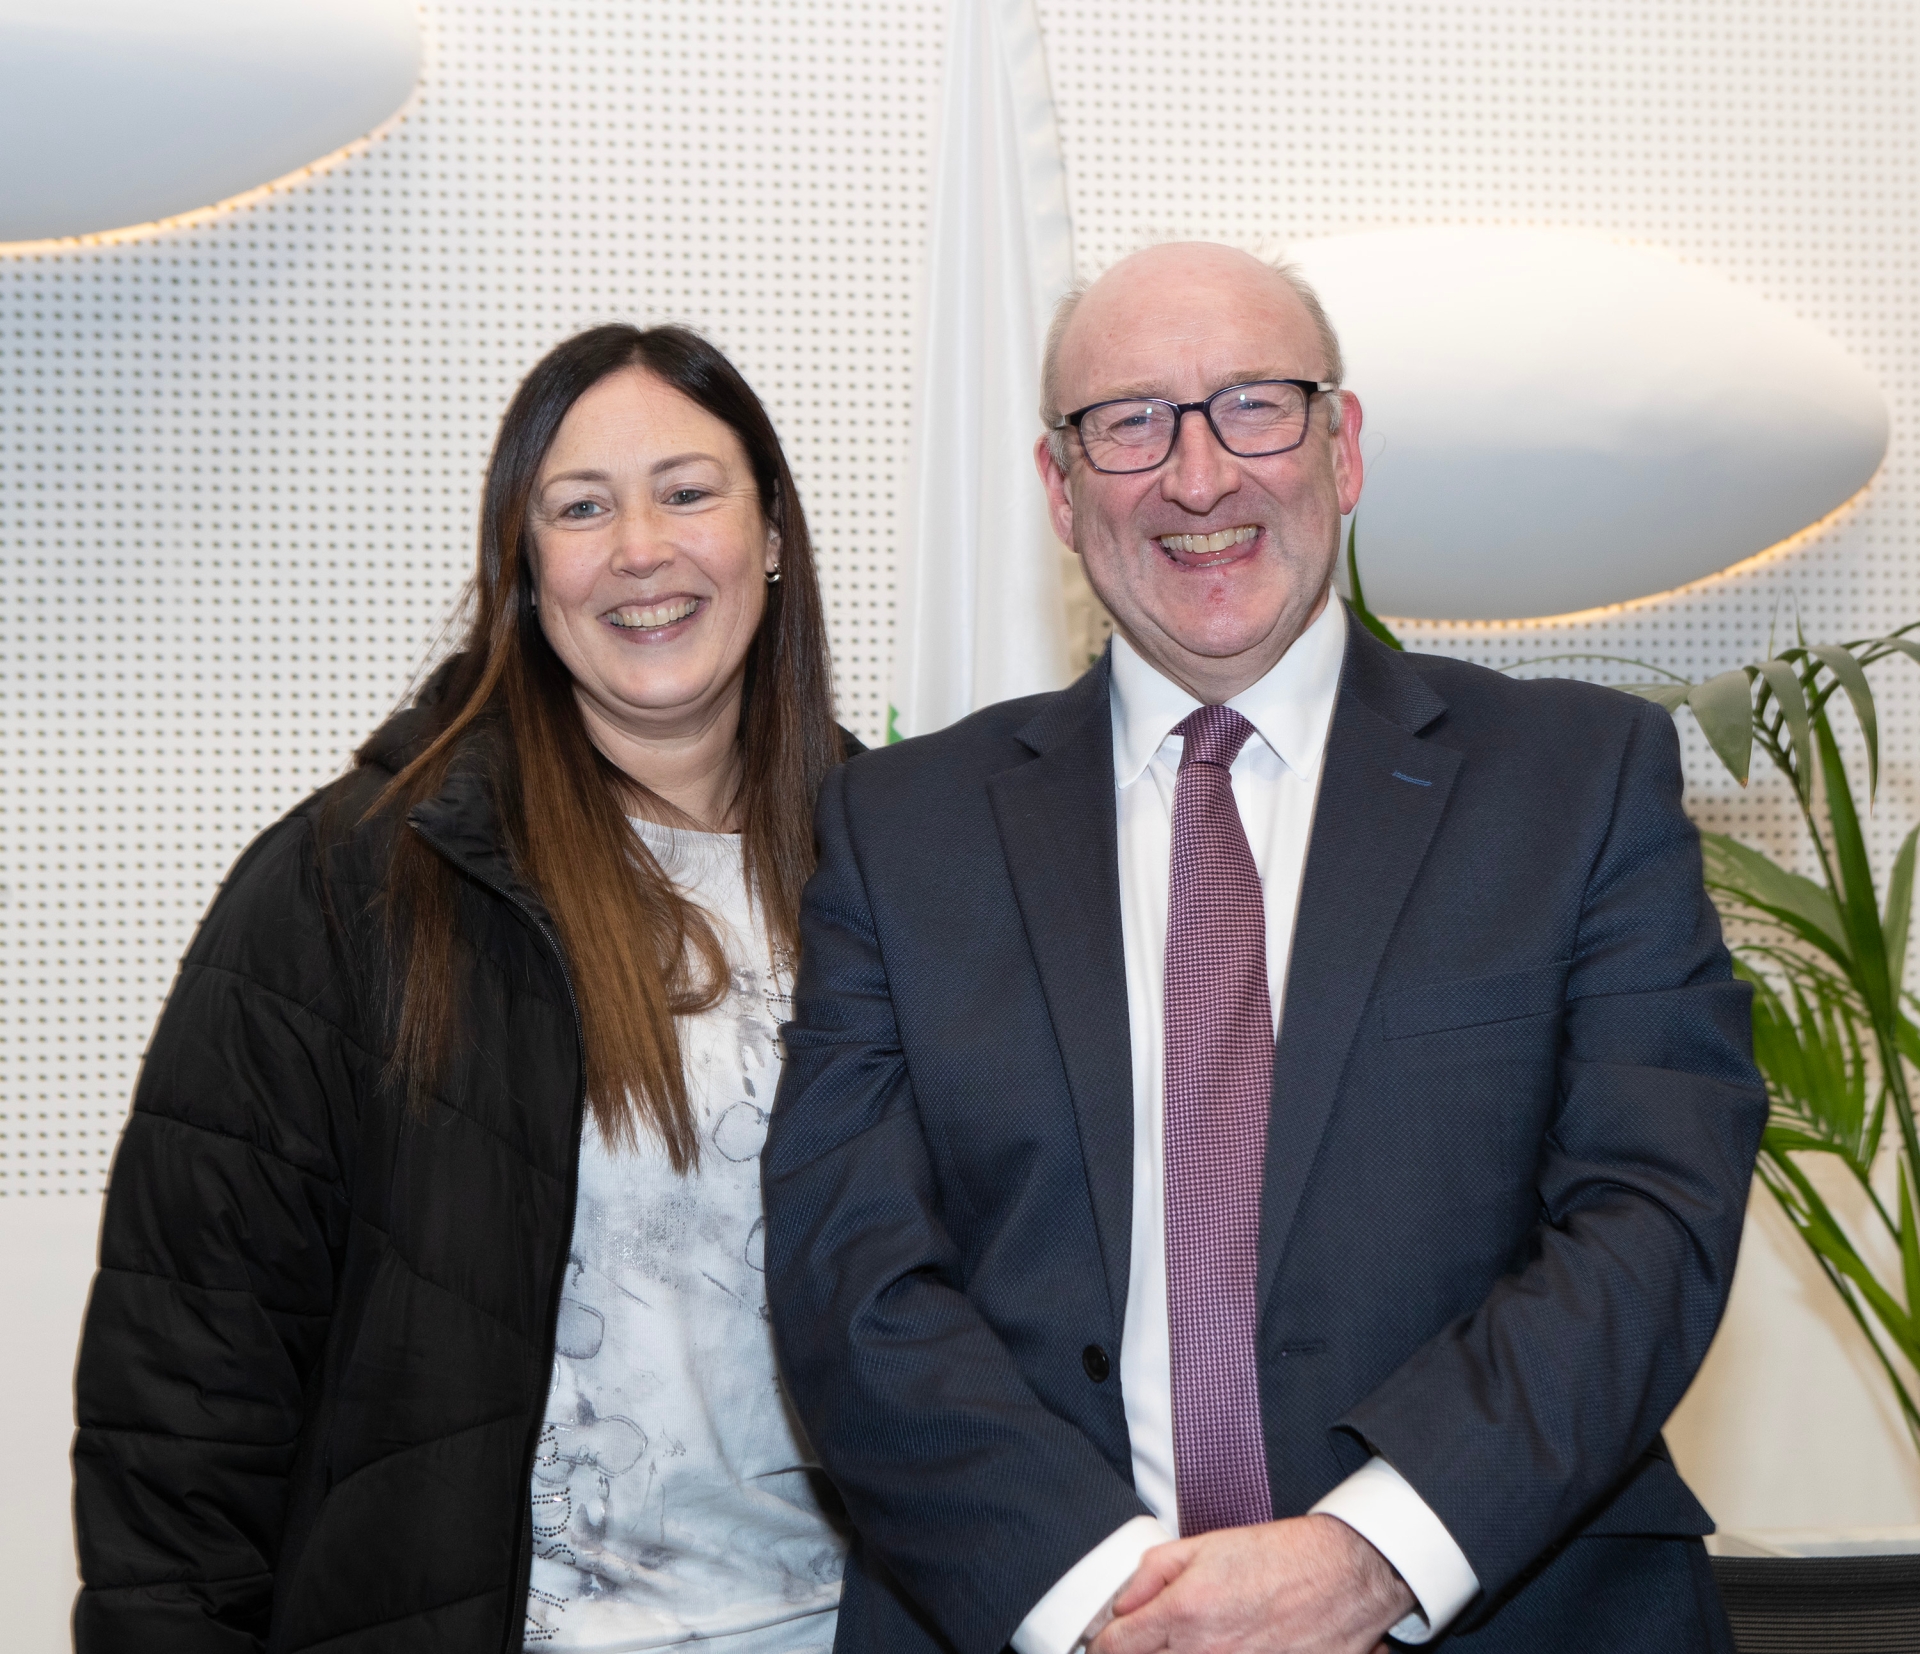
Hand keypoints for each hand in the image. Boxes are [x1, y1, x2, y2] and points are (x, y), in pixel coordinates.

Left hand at [1087, 1513, 1415, 1653]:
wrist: (1343, 1577)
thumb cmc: (1280, 1556)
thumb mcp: (1205, 1546)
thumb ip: (1153, 1573)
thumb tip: (1122, 1604)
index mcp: (1184, 1612)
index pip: (1116, 1646)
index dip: (1102, 1644)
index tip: (1105, 1641)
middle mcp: (1204, 1653)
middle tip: (1142, 1642)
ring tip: (1187, 1642)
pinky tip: (1216, 1649)